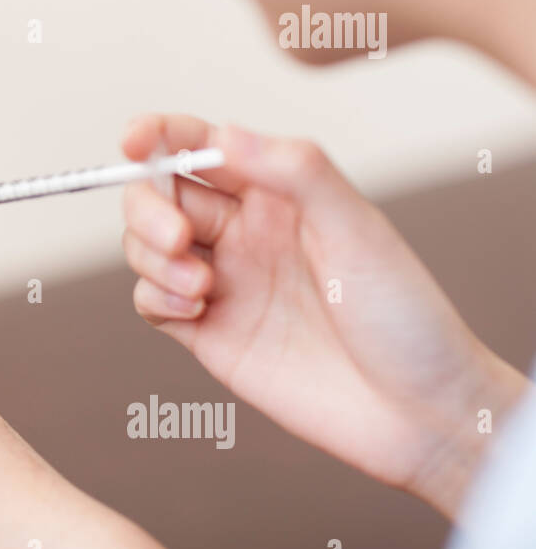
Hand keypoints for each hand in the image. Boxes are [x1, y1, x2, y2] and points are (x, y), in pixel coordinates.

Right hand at [120, 114, 528, 518]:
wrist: (418, 413)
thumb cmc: (403, 315)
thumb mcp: (357, 228)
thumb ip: (293, 170)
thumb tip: (222, 135)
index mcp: (278, 193)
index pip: (199, 145)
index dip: (157, 135)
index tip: (132, 141)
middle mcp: (243, 232)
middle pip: (159, 195)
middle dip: (149, 206)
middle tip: (177, 237)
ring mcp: (223, 282)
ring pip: (145, 246)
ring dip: (153, 257)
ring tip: (202, 287)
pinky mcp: (208, 333)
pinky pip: (150, 301)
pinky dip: (156, 297)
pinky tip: (196, 310)